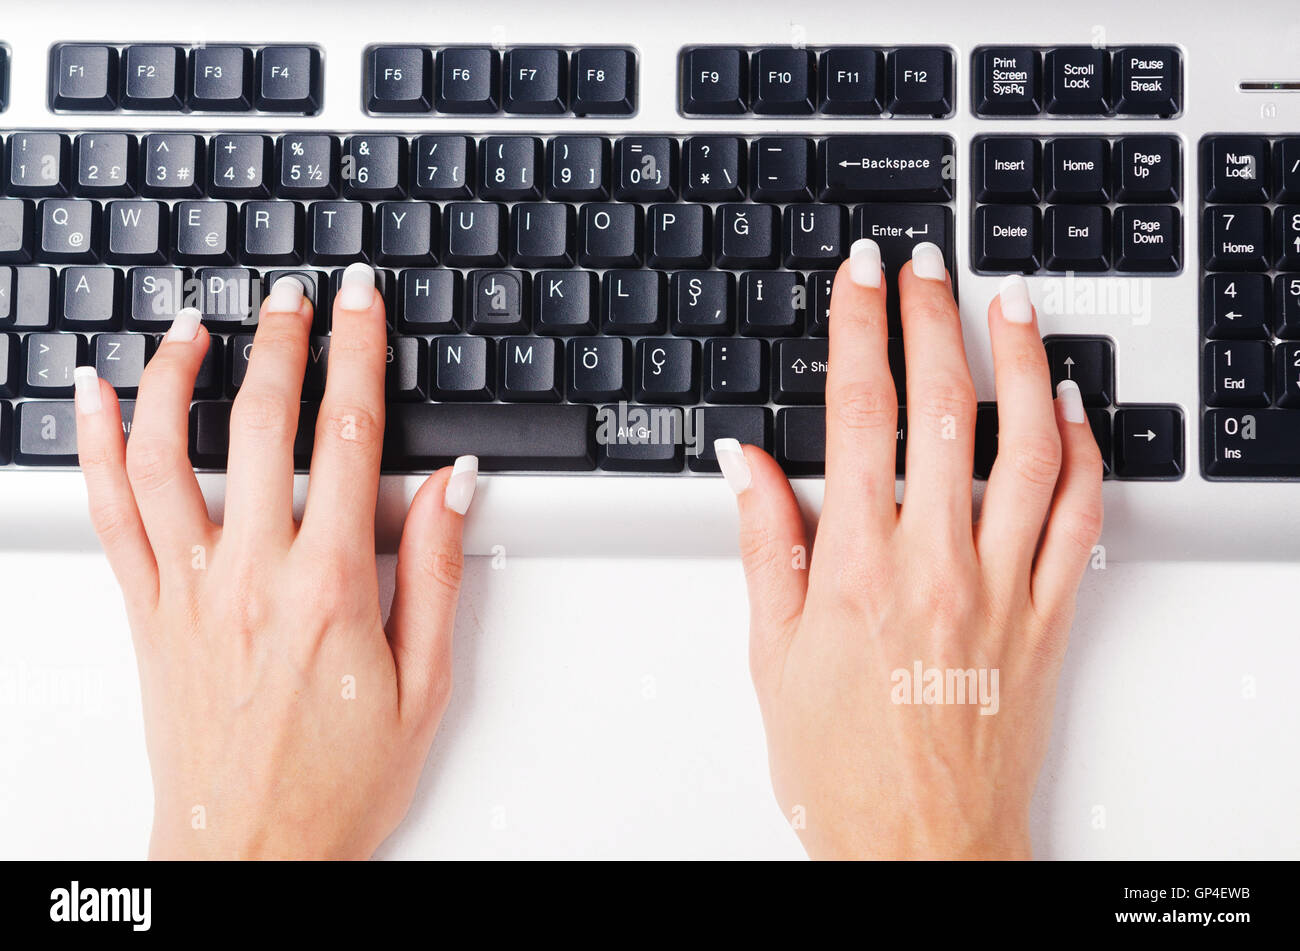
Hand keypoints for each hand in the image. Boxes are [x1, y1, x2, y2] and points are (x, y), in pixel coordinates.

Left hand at [73, 264, 477, 858]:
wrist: (250, 855)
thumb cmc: (338, 782)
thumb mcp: (425, 684)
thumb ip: (438, 573)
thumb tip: (453, 485)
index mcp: (330, 587)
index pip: (349, 437)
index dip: (356, 354)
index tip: (359, 304)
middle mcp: (251, 576)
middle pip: (260, 425)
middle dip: (281, 342)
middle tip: (294, 294)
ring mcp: (187, 591)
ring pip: (166, 455)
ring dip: (178, 376)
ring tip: (195, 325)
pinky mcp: (146, 614)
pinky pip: (109, 514)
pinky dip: (95, 445)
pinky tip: (95, 398)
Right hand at [717, 241, 1102, 859]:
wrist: (919, 848)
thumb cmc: (841, 764)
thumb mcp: (769, 654)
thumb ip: (763, 545)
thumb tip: (745, 464)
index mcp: (855, 569)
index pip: (858, 416)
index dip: (858, 330)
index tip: (860, 277)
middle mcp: (935, 564)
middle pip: (944, 409)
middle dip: (932, 318)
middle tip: (926, 263)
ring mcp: (1002, 587)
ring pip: (1027, 448)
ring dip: (1022, 363)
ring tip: (1010, 304)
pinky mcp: (1049, 617)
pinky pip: (1080, 519)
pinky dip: (1083, 453)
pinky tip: (1073, 408)